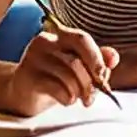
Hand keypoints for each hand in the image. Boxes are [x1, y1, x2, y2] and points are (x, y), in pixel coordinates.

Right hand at [5, 25, 119, 115]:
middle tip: (92, 97)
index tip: (103, 75)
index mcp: (60, 35)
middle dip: (89, 82)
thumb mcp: (77, 68)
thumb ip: (97, 60)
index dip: (96, 57)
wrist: (22, 92)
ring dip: (79, 92)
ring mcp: (33, 58)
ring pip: (67, 75)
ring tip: (79, 100)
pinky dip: (67, 97)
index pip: (82, 39)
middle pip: (76, 60)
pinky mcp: (27, 76)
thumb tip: (113, 58)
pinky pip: (55, 87)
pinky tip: (67, 100)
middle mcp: (45, 42)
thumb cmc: (54, 77)